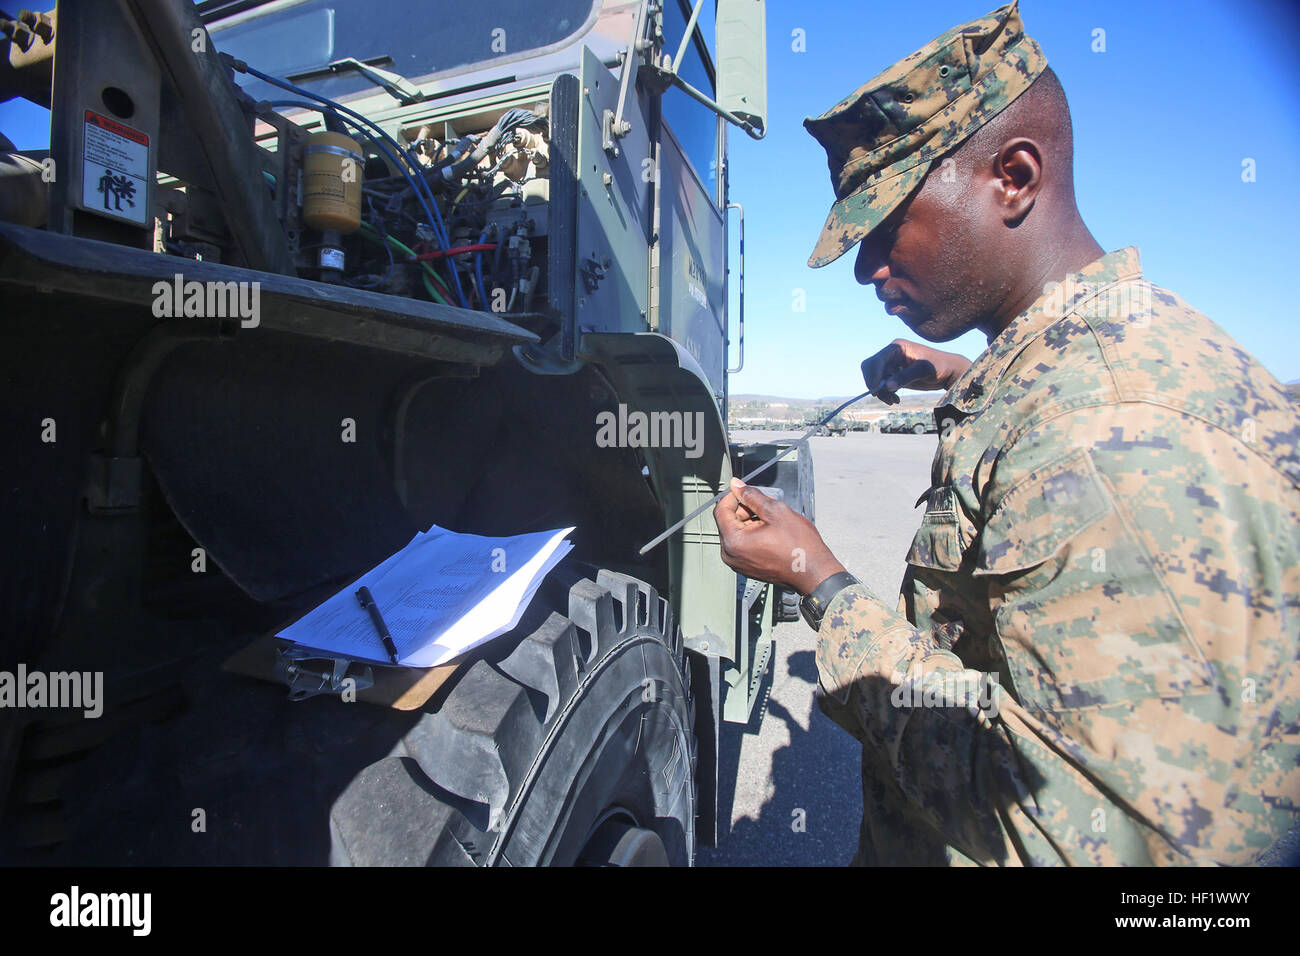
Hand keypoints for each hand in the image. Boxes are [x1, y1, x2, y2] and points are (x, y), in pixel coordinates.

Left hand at [713, 478, 845, 594]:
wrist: (814, 572)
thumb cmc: (799, 546)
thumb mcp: (776, 512)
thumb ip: (752, 496)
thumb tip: (737, 485)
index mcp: (734, 542)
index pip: (721, 510)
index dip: (733, 496)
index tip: (745, 491)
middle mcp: (731, 555)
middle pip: (728, 521)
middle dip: (744, 510)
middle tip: (765, 507)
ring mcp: (738, 563)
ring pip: (736, 532)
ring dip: (750, 522)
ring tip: (772, 522)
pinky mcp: (747, 567)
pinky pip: (743, 545)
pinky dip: (753, 535)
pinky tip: (771, 533)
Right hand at [861, 339, 972, 404]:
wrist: (948, 372)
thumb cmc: (939, 366)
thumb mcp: (924, 370)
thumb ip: (905, 377)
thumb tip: (886, 386)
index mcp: (897, 347)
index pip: (877, 360)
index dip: (873, 374)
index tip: (876, 390)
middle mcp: (891, 355)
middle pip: (871, 369)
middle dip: (874, 384)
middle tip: (882, 397)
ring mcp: (892, 365)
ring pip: (875, 379)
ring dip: (881, 392)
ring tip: (893, 401)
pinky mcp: (894, 375)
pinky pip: (882, 386)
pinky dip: (886, 394)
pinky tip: (895, 399)